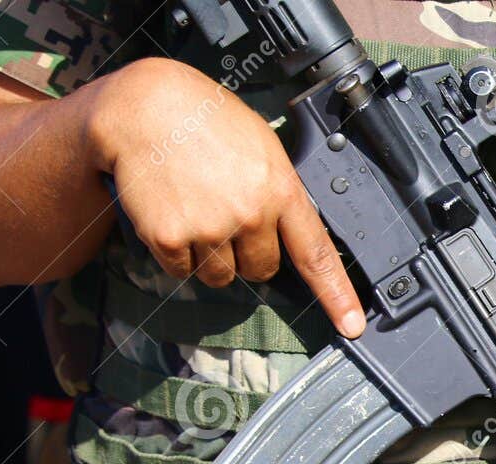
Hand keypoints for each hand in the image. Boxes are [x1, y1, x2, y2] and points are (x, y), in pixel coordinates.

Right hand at [85, 58, 363, 337]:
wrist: (144, 106)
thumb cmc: (207, 121)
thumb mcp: (263, 147)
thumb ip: (281, 192)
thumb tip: (292, 232)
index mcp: (280, 189)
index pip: (315, 253)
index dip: (336, 294)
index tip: (351, 326)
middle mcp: (250, 214)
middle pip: (261, 270)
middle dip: (246, 253)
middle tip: (225, 213)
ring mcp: (210, 228)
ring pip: (221, 276)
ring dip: (211, 256)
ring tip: (197, 209)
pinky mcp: (171, 238)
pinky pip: (183, 271)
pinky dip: (177, 252)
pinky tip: (174, 213)